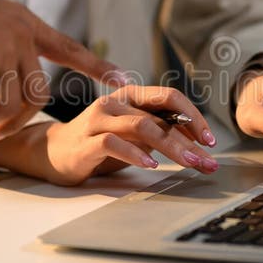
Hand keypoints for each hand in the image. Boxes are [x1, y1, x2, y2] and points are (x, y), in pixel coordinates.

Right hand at [0, 86, 219, 185]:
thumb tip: (198, 146)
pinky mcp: (86, 141)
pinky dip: (136, 154)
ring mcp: (99, 120)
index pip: (169, 97)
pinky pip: (114, 144)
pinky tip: (151, 166)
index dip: (193, 116)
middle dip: (188, 139)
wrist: (52, 152)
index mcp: (130, 97)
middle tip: (207, 160)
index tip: (210, 140)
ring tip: (189, 163)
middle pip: (160, 115)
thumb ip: (158, 133)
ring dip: (171, 146)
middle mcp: (115, 103)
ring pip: (142, 126)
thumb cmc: (98, 144)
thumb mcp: (132, 136)